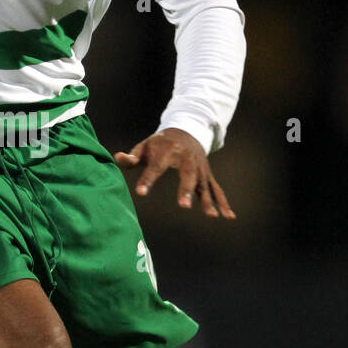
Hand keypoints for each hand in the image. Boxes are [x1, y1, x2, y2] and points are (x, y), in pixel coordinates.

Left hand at [114, 127, 235, 217]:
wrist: (187, 130)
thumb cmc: (160, 143)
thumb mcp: (144, 146)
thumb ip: (131, 156)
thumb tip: (118, 157)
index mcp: (167, 151)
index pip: (156, 166)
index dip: (148, 179)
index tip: (140, 192)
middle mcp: (187, 159)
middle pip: (187, 175)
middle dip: (186, 190)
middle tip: (184, 206)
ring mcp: (199, 168)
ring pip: (204, 184)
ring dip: (208, 200)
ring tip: (211, 216)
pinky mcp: (206, 175)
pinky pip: (216, 189)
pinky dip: (223, 202)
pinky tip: (229, 216)